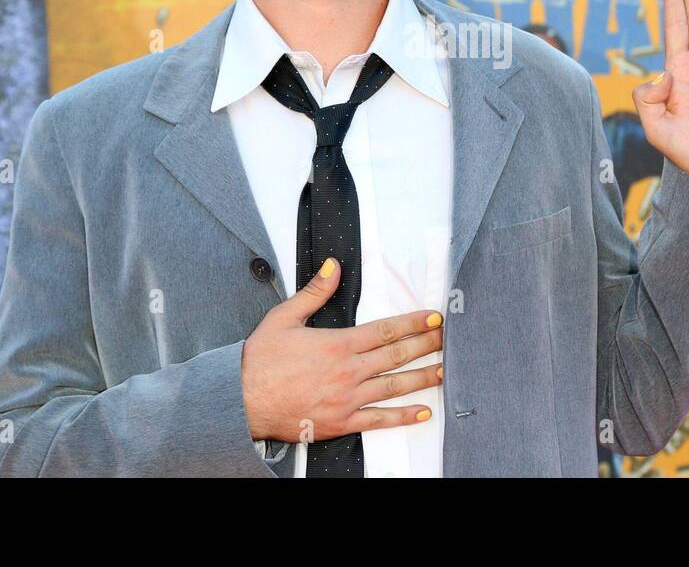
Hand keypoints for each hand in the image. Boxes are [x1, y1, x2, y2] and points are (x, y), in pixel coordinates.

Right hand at [241, 257, 443, 442]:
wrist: (240, 400)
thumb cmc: (259, 361)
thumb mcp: (284, 317)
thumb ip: (314, 292)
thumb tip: (333, 267)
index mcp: (338, 344)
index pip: (386, 330)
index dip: (414, 323)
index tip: (434, 318)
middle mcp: (348, 371)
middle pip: (397, 356)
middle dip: (426, 345)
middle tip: (448, 340)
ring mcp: (347, 399)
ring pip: (394, 386)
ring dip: (423, 377)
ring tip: (444, 370)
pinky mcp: (341, 422)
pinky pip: (379, 420)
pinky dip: (403, 416)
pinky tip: (422, 411)